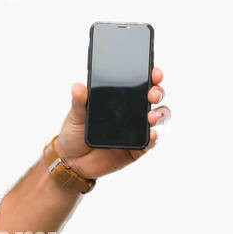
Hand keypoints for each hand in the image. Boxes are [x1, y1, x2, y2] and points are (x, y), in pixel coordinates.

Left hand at [53, 66, 170, 180]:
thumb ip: (79, 102)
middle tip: (152, 93)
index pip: (140, 82)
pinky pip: (151, 142)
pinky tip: (151, 134)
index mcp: (120, 98)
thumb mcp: (76, 115)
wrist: (72, 161)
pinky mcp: (137, 149)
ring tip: (151, 116)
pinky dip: (154, 138)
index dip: (151, 75)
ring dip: (160, 114)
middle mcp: (133, 112)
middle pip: (154, 97)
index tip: (154, 72)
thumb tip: (77, 87)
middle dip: (158, 92)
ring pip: (159, 118)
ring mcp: (137, 130)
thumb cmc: (75, 134)